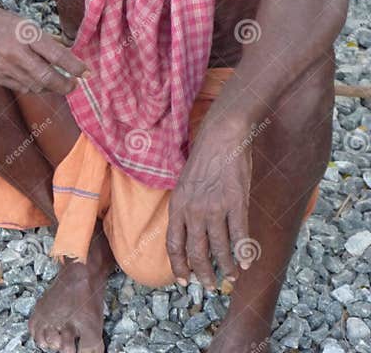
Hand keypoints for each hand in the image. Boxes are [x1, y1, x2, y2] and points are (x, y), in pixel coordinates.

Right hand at [0, 0, 89, 95]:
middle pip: (48, 77)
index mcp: (25, 33)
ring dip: (51, 87)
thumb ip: (43, 39)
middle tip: (75, 85)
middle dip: (66, 85)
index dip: (75, 66)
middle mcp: (15, 52)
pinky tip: (40, 82)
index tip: (87, 72)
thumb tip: (65, 54)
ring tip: (60, 83)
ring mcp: (4, 67)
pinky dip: (34, 87)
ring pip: (36, 86)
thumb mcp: (23, 22)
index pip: (57, 55)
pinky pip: (21, 88)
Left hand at [166, 122, 253, 290]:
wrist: (221, 137)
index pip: (174, 245)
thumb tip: (186, 235)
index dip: (178, 267)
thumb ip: (184, 209)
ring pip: (220, 249)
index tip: (184, 281)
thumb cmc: (204, 160)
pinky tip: (247, 262)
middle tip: (210, 285)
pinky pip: (240, 236)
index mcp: (177, 205)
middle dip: (203, 274)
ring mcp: (215, 207)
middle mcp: (193, 210)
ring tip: (231, 276)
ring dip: (226, 268)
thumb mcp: (184, 184)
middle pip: (197, 252)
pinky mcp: (236, 203)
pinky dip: (244, 254)